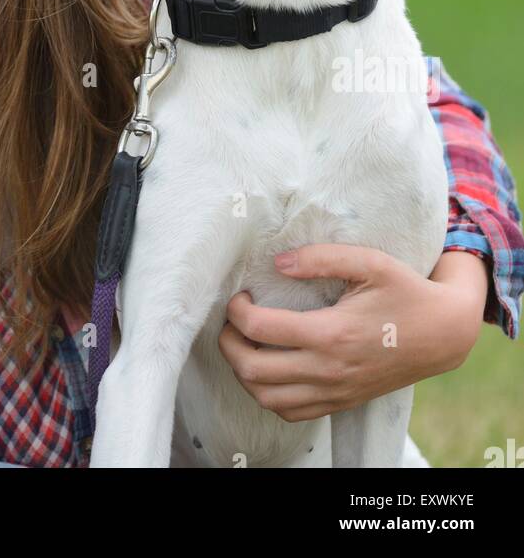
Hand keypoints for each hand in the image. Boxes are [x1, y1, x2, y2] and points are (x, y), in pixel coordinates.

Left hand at [218, 245, 488, 421]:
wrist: (442, 334)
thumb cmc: (405, 291)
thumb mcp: (369, 261)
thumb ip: (320, 258)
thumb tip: (277, 262)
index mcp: (332, 333)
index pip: (261, 329)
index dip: (237, 311)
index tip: (239, 296)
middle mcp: (328, 370)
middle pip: (254, 371)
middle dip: (229, 344)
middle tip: (231, 321)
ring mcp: (334, 392)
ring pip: (267, 399)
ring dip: (244, 373)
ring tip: (245, 343)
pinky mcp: (340, 402)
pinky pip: (291, 413)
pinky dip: (269, 395)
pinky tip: (270, 368)